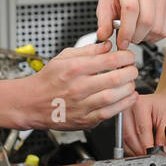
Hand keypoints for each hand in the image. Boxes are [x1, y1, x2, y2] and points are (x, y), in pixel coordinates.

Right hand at [13, 42, 137, 128]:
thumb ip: (88, 50)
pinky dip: (123, 105)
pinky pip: (109, 113)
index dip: (125, 56)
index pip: (109, 59)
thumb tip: (107, 46)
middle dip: (131, 72)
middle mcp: (78, 87)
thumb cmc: (47, 80)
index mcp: (74, 68)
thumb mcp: (64, 57)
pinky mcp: (84, 120)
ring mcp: (81, 105)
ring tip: (131, 83)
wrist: (31, 103)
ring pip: (114, 96)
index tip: (128, 56)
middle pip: (115, 78)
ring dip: (129, 88)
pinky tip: (128, 97)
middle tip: (133, 69)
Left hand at [96, 0, 165, 49]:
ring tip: (135, 33)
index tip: (121, 42)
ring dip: (145, 38)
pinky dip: (155, 36)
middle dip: (135, 37)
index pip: (131, 8)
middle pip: (147, 20)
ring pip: (157, 27)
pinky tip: (145, 31)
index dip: (126, 30)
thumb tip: (104, 36)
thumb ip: (103, 22)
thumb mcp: (103, 5)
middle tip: (127, 39)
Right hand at [121, 90, 165, 154]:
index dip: (148, 145)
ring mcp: (123, 116)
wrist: (165, 100)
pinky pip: (124, 141)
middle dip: (141, 150)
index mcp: (139, 103)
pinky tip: (141, 150)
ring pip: (125, 140)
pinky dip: (132, 149)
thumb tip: (159, 151)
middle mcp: (127, 109)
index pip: (142, 129)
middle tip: (152, 156)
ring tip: (147, 154)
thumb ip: (164, 136)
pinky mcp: (121, 124)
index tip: (155, 154)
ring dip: (135, 151)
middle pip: (130, 136)